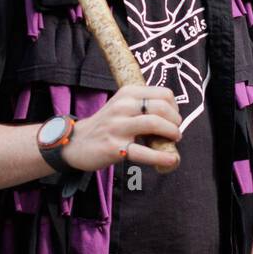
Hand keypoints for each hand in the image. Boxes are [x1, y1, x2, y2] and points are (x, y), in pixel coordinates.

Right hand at [60, 85, 181, 171]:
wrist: (76, 142)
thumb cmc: (106, 124)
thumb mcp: (122, 105)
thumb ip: (143, 105)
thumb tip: (172, 114)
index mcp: (127, 93)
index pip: (163, 94)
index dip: (175, 107)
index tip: (174, 118)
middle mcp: (122, 106)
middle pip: (161, 107)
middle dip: (175, 121)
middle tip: (176, 132)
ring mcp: (117, 126)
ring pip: (153, 124)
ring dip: (171, 133)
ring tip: (174, 140)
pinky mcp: (115, 147)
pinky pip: (143, 152)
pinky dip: (161, 157)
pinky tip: (171, 159)